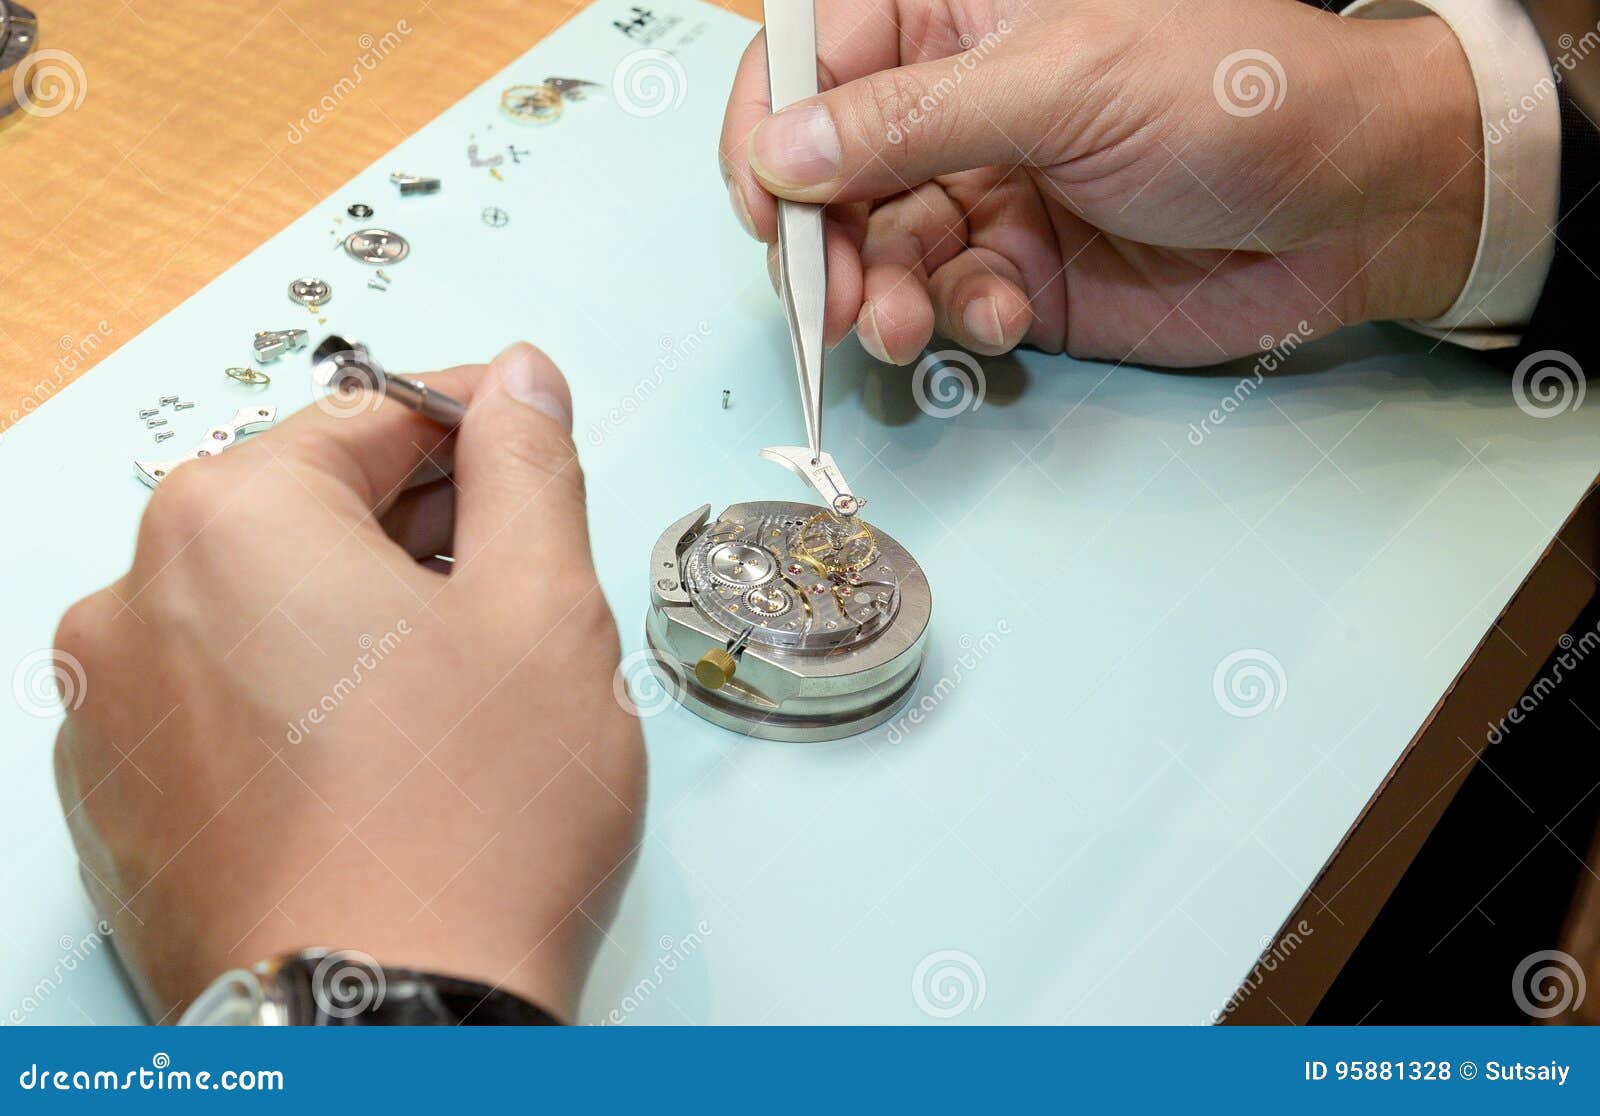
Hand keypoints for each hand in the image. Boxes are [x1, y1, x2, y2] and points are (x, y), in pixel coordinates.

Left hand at [52, 343, 643, 1022]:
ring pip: (262, 611)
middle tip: (517, 594)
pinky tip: (382, 764)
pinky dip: (299, 700)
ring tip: (457, 697)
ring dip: (361, 620)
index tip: (527, 451)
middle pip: (307, 516)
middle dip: (420, 534)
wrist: (384, 1033)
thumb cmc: (471, 823)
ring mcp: (108, 714)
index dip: (472, 428)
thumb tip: (517, 381)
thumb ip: (527, 468)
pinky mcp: (115, 809)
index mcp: (230, 518)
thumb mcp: (544, 610)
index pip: (370, 419)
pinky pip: (218, 704)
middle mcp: (133, 600)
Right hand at [721, 0, 1483, 365]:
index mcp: (962, 12)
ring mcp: (986, 188)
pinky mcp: (1019, 268)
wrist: (1355, 205)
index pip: (819, 57)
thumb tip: (786, 151)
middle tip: (827, 299)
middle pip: (831, 169)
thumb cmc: (1237, 96)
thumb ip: (912, 121)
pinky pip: (946, 300)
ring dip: (881, 295)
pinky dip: (958, 318)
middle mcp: (959, 100)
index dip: (772, 128)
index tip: (765, 201)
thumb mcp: (1063, 85)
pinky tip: (1002, 315)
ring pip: (879, 248)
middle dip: (821, 239)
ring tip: (904, 326)